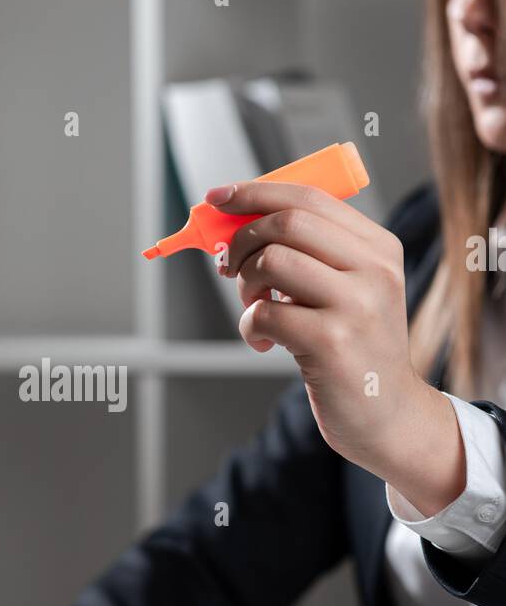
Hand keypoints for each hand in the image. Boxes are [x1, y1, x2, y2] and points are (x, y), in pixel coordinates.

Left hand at [207, 180, 464, 516]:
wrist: (387, 413)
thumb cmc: (355, 349)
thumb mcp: (348, 291)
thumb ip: (308, 254)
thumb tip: (235, 224)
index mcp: (379, 248)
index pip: (310, 197)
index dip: (255, 192)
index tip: (218, 197)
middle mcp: (374, 271)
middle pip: (288, 223)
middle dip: (243, 240)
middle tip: (231, 266)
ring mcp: (356, 307)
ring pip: (273, 261)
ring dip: (245, 283)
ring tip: (254, 306)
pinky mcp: (332, 344)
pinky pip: (265, 314)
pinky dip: (249, 325)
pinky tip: (261, 342)